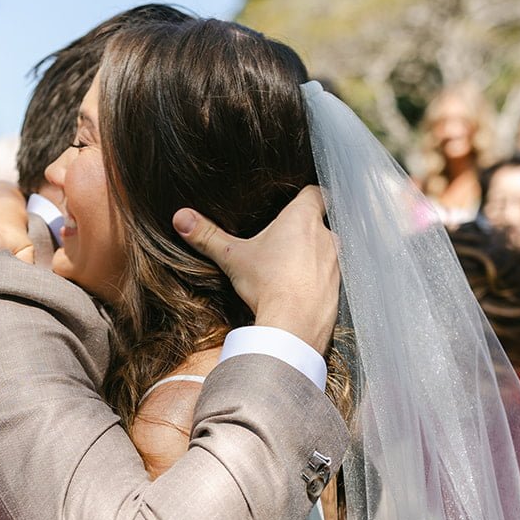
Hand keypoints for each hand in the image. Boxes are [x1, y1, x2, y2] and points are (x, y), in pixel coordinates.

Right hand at [173, 185, 339, 355]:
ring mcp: (337, 264)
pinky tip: (299, 294)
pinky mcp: (338, 289)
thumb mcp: (232, 257)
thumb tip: (181, 219)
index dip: (304, 197)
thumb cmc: (268, 285)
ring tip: (288, 272)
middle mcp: (326, 236)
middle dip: (303, 232)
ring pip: (326, 252)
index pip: (315, 193)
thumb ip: (207, 236)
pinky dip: (316, 283)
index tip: (292, 206)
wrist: (293, 326)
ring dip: (312, 258)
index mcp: (303, 218)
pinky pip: (329, 279)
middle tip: (280, 245)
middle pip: (319, 224)